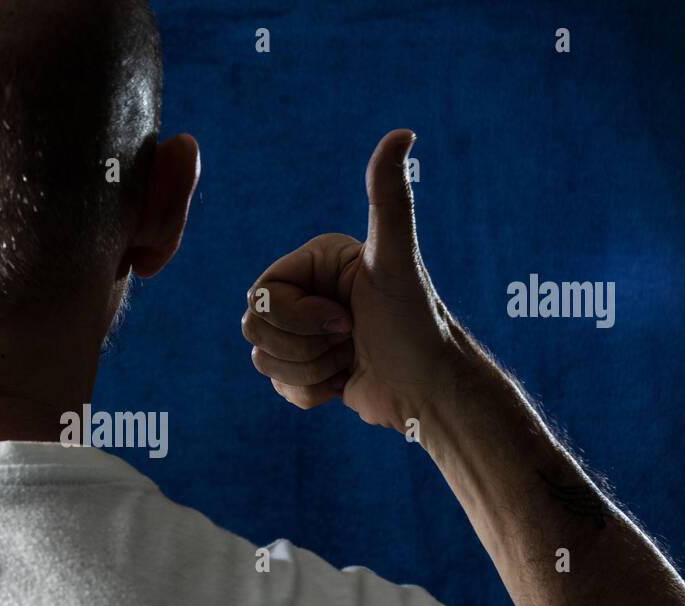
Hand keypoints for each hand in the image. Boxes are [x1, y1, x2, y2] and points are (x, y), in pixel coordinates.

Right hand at [242, 129, 474, 430]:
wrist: (431, 390)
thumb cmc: (417, 325)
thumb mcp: (397, 261)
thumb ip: (390, 199)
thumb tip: (402, 133)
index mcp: (315, 262)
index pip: (260, 296)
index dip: (297, 319)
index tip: (346, 320)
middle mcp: (306, 291)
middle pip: (253, 328)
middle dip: (303, 347)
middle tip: (350, 339)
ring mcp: (304, 331)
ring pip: (262, 360)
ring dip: (309, 371)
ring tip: (350, 359)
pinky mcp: (307, 368)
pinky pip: (277, 386)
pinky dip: (310, 392)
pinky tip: (344, 380)